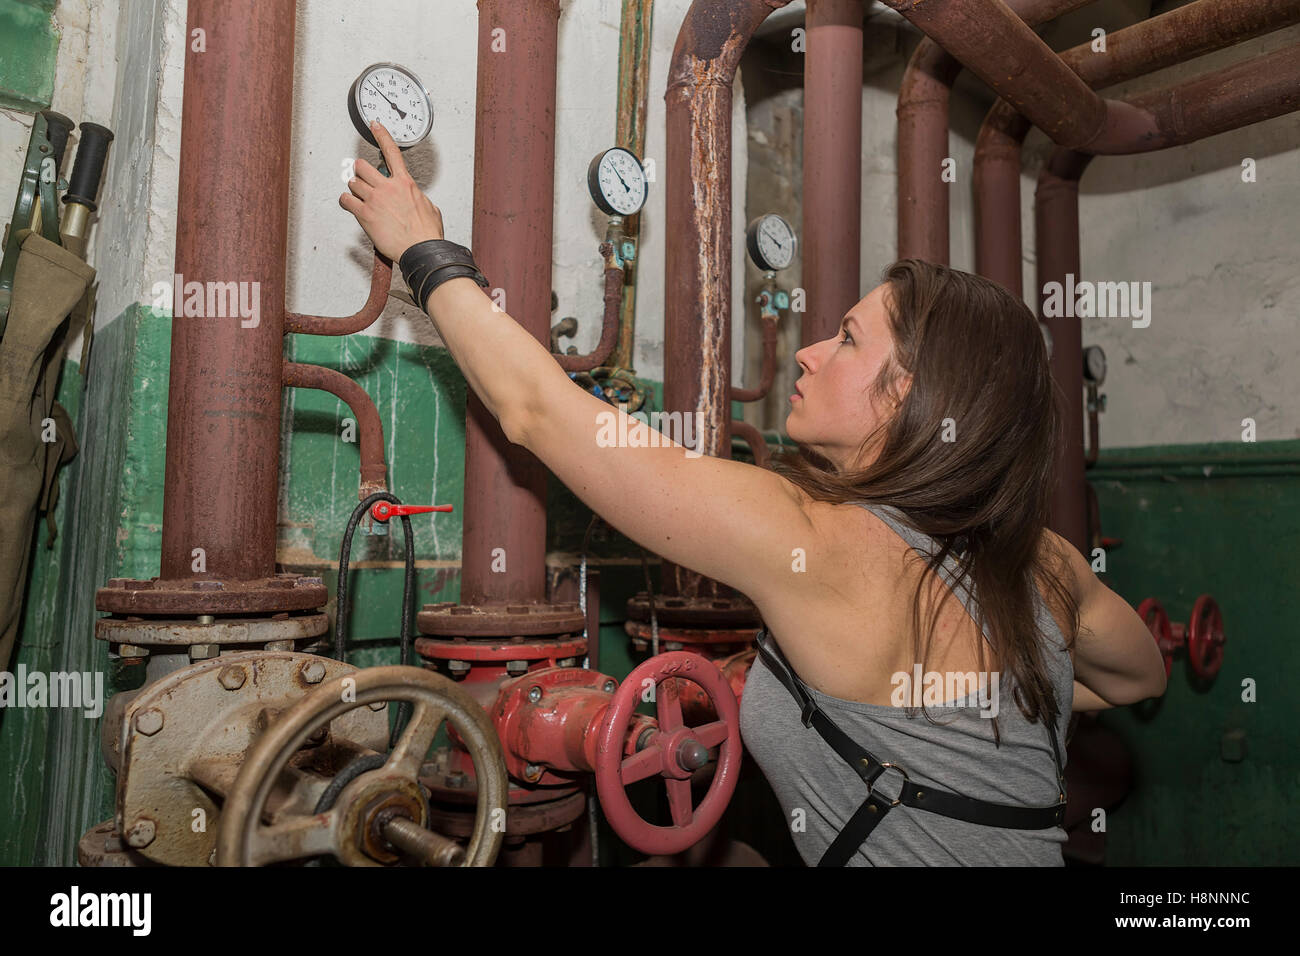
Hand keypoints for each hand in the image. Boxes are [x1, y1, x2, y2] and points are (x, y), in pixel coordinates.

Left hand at [339, 120, 443, 261]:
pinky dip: (346, 202)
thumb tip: (415, 198)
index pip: (391, 152)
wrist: (422, 250)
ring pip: (352, 182)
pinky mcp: (364, 214)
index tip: (376, 125)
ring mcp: (374, 200)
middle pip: (362, 166)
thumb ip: (417, 197)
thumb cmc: (426, 234)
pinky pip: (346, 200)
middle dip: (360, 172)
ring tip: (360, 198)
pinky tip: (351, 206)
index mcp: (405, 183)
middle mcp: (388, 188)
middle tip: (363, 179)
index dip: (381, 135)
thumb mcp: (429, 208)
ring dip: (354, 189)